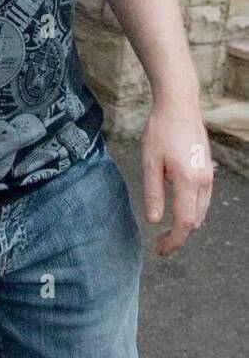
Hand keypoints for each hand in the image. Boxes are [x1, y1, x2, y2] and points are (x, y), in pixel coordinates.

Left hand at [140, 101, 213, 255]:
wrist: (179, 106)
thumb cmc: (160, 131)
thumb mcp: (149, 162)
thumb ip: (153, 193)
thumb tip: (155, 221)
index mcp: (188, 181)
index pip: (186, 222)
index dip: (174, 240)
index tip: (161, 251)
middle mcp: (203, 182)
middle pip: (196, 220)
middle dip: (180, 235)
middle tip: (160, 243)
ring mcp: (208, 176)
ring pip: (201, 210)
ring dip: (187, 222)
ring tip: (167, 229)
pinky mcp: (207, 170)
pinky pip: (202, 198)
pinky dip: (191, 208)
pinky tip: (176, 206)